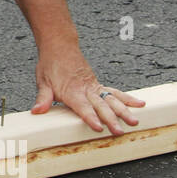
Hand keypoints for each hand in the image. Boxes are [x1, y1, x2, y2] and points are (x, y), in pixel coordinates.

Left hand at [30, 51, 145, 134]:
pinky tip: (140, 104)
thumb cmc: (50, 65)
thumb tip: (37, 111)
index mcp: (71, 91)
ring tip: (135, 121)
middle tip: (120, 131)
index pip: (82, 107)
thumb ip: (42, 98)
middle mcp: (86, 89)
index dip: (90, 117)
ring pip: (112, 100)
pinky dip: (127, 98)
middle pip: (100, 106)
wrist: (60, 46)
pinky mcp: (98, 84)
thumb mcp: (42, 81)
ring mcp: (94, 86)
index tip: (98, 127)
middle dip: (111, 119)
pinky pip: (115, 92)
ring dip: (124, 111)